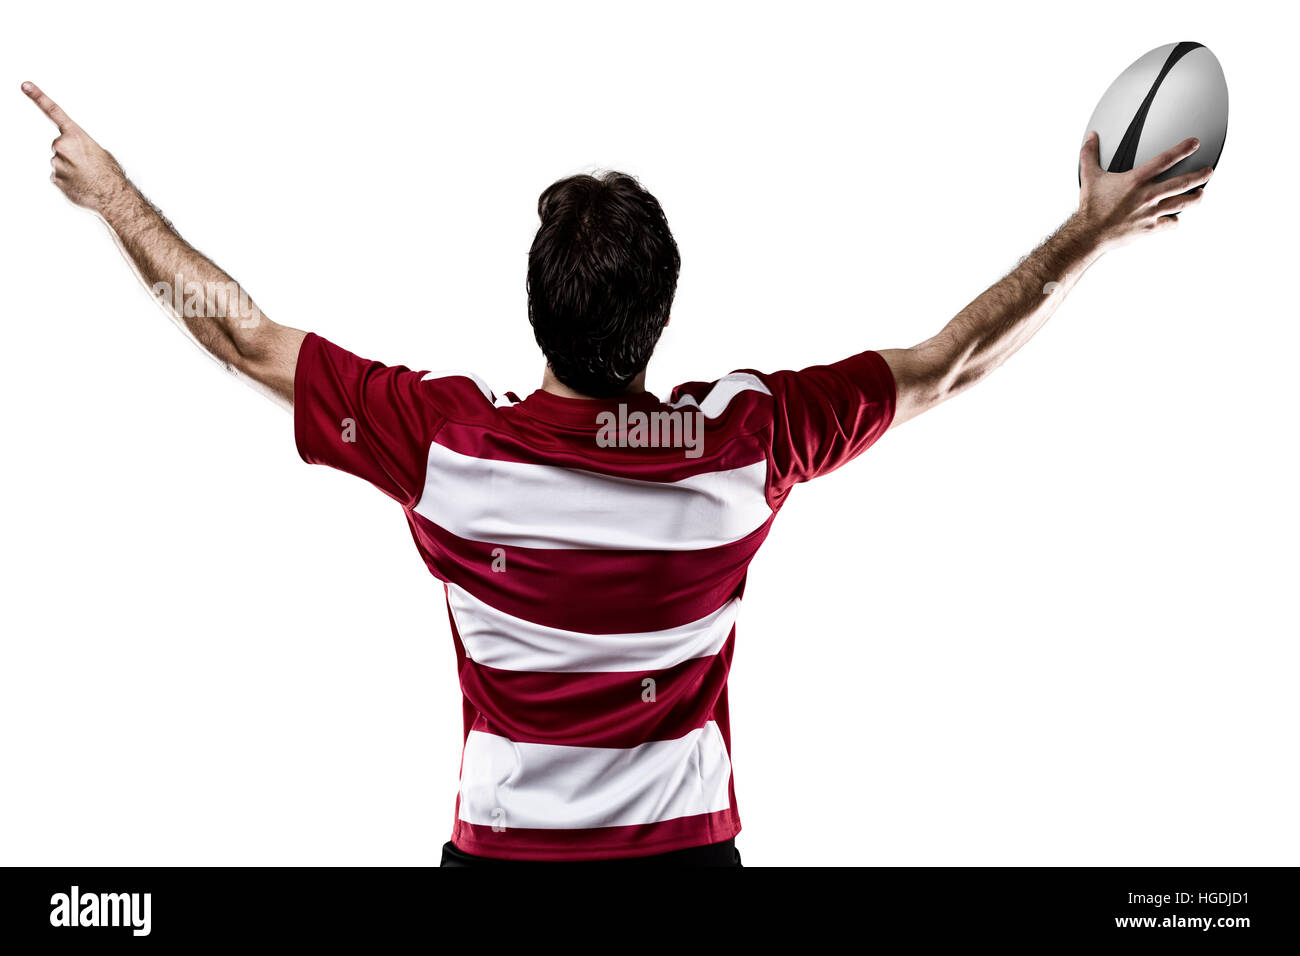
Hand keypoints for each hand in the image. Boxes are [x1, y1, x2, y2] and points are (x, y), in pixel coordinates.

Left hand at [22, 81, 127, 213]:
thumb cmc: (110, 175)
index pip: (54, 112)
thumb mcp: (99, 152)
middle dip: (71, 154)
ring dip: (70, 169)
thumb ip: (80, 146)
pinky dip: (68, 181)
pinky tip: (81, 185)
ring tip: (87, 178)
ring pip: (59, 163)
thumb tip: (68, 153)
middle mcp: (62, 147)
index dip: (38, 97)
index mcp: (76, 136)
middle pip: (60, 146)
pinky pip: (59, 177)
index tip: (25, 85)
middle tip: (87, 166)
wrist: (113, 198)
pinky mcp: (55, 179)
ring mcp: (56, 163)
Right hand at [1076, 131, 1213, 249]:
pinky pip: (1170, 223)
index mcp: (1136, 180)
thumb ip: (1090, 154)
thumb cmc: (1090, 206)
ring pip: (1183, 203)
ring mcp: (1151, 212)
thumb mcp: (1089, 176)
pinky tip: (1176, 218)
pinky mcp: (1150, 228)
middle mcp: (1148, 195)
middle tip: (1208, 170)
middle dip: (1201, 175)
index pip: (1166, 160)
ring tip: (1201, 192)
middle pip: (1183, 182)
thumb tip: (1090, 137)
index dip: (1183, 149)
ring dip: (1196, 197)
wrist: (1089, 234)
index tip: (1195, 144)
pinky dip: (1174, 220)